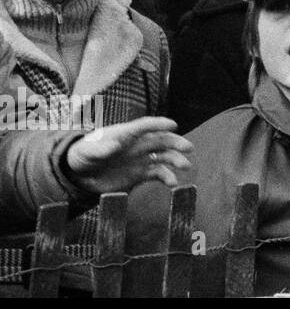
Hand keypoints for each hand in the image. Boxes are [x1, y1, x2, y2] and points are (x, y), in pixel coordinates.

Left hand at [65, 117, 192, 193]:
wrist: (80, 175)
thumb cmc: (84, 155)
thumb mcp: (88, 151)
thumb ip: (100, 149)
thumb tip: (114, 145)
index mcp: (126, 134)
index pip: (145, 126)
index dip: (159, 124)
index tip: (173, 125)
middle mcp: (138, 145)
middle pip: (161, 140)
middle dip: (176, 143)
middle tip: (188, 148)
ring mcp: (141, 159)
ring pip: (164, 156)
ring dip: (175, 160)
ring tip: (185, 166)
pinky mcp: (140, 174)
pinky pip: (158, 174)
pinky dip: (167, 177)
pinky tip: (172, 183)